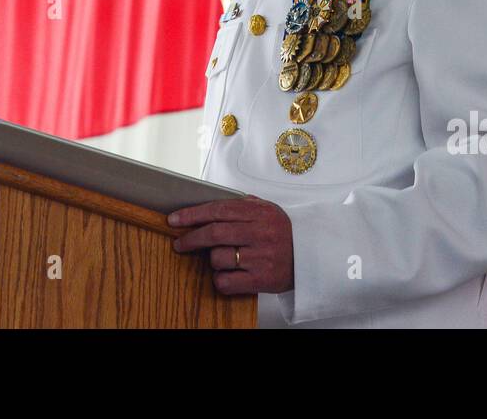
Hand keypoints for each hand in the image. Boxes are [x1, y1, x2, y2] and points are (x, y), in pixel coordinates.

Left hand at [168, 195, 294, 294]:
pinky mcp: (261, 280)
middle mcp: (260, 234)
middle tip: (179, 242)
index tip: (175, 219)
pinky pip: (226, 281)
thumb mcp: (269, 211)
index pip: (219, 210)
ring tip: (223, 258)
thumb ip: (243, 205)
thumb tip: (211, 205)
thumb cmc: (286, 233)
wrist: (311, 257)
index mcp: (260, 213)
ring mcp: (260, 257)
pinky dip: (220, 279)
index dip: (193, 214)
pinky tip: (227, 274)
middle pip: (214, 233)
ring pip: (218, 257)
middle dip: (191, 238)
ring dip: (212, 259)